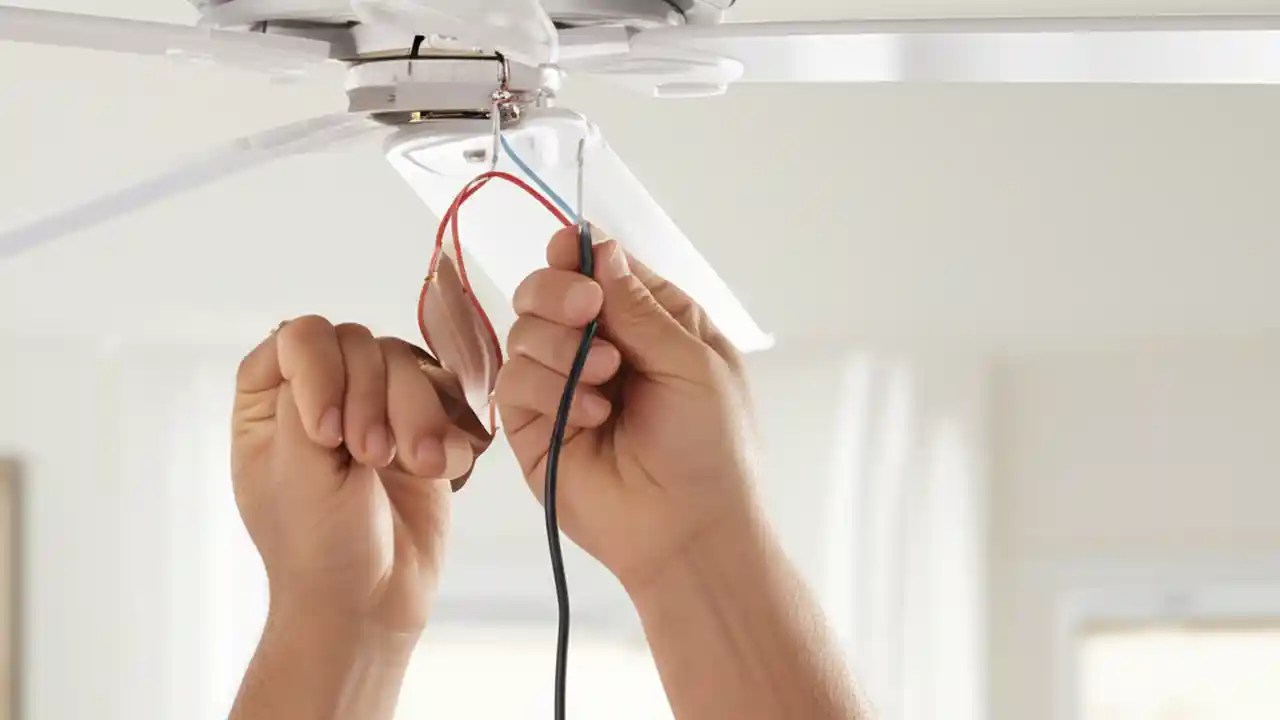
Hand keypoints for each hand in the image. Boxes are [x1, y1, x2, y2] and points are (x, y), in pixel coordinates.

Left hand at [232, 317, 491, 635]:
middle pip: (358, 344)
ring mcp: (376, 410)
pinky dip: (443, 434)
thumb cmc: (317, 547)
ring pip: (406, 364)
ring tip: (410, 467)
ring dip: (413, 415)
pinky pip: (445, 398)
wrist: (372, 602)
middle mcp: (321, 396)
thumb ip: (301, 395)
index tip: (327, 431)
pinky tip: (434, 473)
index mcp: (270, 403)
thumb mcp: (293, 468)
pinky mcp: (421, 431)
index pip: (297, 339)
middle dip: (373, 399)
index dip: (319, 370)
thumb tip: (318, 344)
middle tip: (370, 459)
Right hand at [495, 228, 758, 592]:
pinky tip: (590, 417)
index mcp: (648, 323)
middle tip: (587, 311)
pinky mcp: (531, 426)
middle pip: (546, 290)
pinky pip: (512, 381)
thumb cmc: (712, 449)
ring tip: (607, 381)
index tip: (569, 251)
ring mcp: (561, 385)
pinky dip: (547, 389)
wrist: (689, 533)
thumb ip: (640, 307)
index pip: (598, 268)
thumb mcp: (693, 362)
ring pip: (523, 330)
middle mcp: (600, 347)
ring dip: (560, 346)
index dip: (577, 253)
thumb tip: (599, 248)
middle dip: (558, 291)